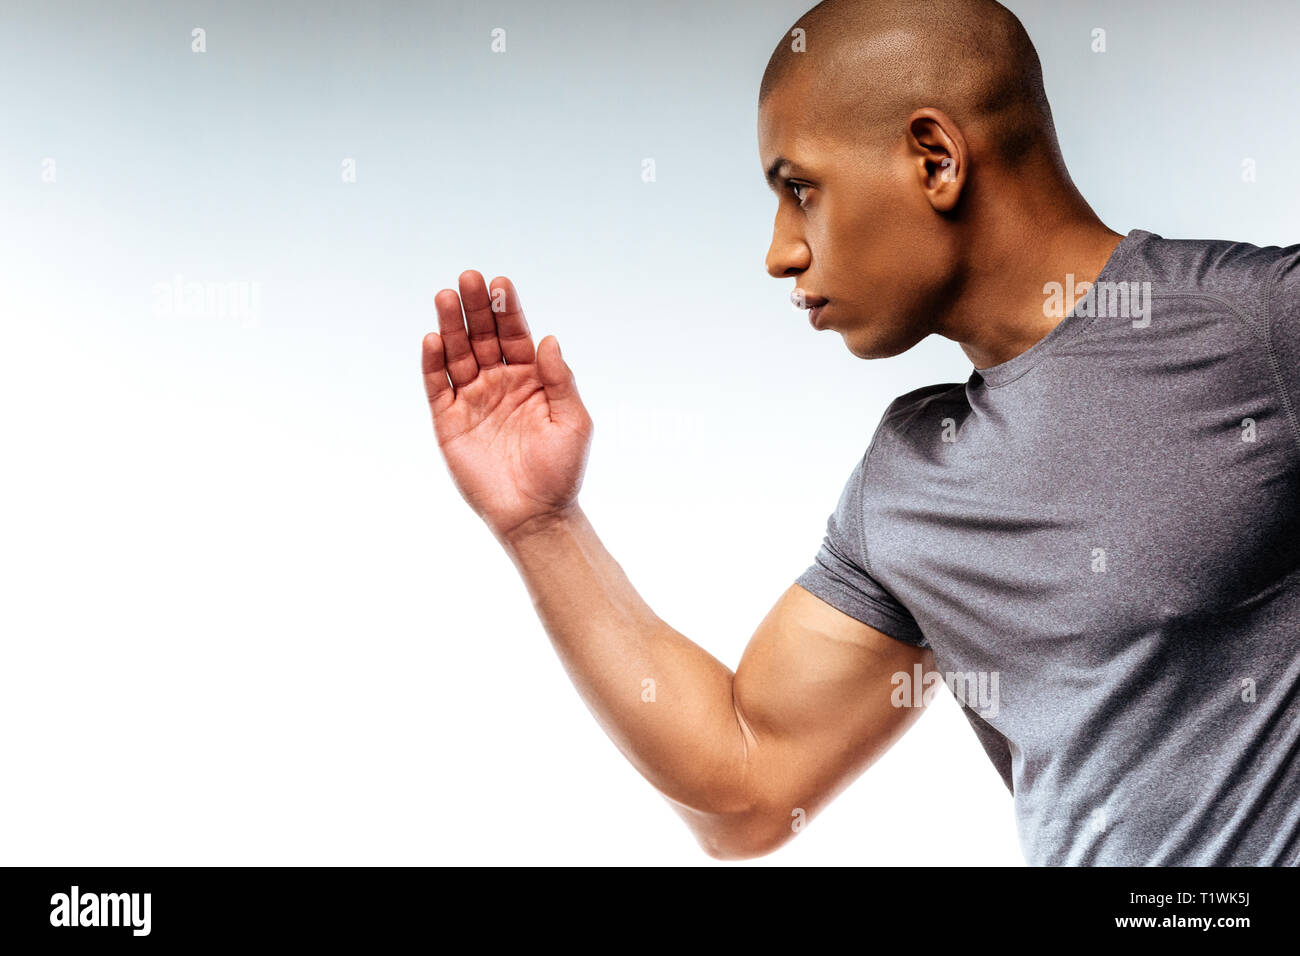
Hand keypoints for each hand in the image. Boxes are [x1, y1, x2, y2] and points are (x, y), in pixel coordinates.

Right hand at [422, 271, 592, 540]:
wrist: (535, 513)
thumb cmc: (561, 470)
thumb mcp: (573, 421)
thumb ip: (560, 379)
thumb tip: (547, 339)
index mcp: (530, 378)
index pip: (515, 334)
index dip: (507, 309)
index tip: (500, 282)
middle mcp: (499, 383)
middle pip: (483, 335)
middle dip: (476, 307)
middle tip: (468, 278)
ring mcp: (472, 400)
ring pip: (457, 354)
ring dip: (451, 326)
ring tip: (445, 297)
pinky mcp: (449, 421)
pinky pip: (438, 386)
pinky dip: (433, 362)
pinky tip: (433, 339)